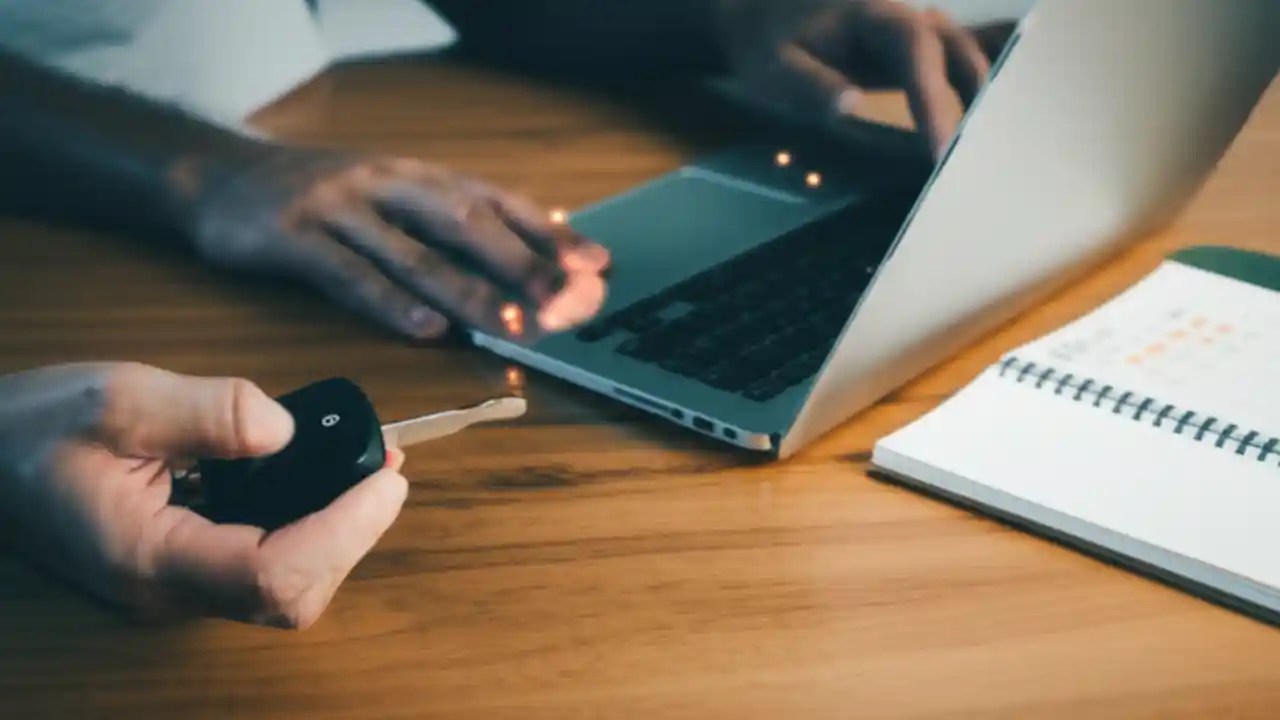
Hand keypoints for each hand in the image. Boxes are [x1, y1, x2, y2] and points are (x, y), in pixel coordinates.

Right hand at [0, 362, 405, 628]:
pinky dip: (308, 523)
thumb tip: (287, 428)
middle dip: (353, 532)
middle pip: (292, 593)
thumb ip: (205, 412)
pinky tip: (322, 475)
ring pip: (285, 584)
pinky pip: (264, 562)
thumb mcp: (116, 398)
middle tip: (387, 466)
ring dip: (339, 529)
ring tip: (368, 466)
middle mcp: (171, 590)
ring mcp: (180, 583)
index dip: (345, 531)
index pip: (274, 575)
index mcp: (150, 559)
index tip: (387, 478)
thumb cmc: (32, 430)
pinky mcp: (186, 565)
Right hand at [184, 146, 609, 340]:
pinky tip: (424, 328)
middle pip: (467, 224)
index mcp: (421, 177)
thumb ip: (455, 224)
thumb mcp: (394, 196)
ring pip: (416, 253)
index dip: (551, 234)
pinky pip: (348, 274)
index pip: (499, 201)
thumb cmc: (324, 195)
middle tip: (569, 301)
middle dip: (524, 265)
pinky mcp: (293, 237)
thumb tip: (538, 252)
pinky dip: (389, 302)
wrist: (219, 174)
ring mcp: (340, 208)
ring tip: (512, 326)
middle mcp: (389, 185)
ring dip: (469, 293)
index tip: (598, 265)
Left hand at [714, 0, 1015, 157]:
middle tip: (977, 152)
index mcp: (871, 13)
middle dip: (974, 95)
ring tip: (986, 149)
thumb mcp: (772, 66)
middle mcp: (899, 18)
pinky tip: (972, 135)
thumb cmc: (764, 44)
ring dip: (978, 96)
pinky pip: (946, 70)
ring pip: (959, 55)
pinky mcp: (906, 56)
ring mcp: (906, 35)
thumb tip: (852, 105)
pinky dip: (965, 96)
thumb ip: (809, 83)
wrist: (757, 22)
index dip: (934, 96)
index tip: (942, 146)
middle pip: (954, 46)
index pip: (916, 49)